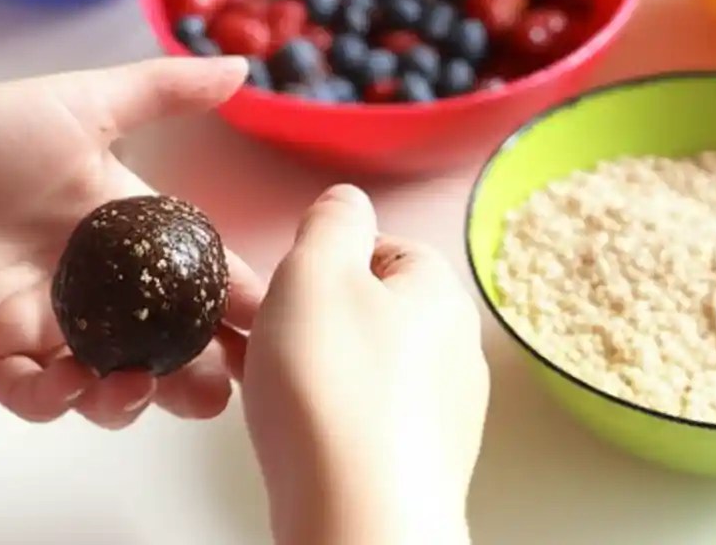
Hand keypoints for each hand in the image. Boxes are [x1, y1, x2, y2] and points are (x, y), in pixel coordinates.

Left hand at [0, 56, 264, 428]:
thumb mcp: (87, 104)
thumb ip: (165, 91)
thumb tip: (243, 69)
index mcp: (131, 239)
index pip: (203, 285)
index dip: (240, 312)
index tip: (276, 330)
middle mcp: (98, 291)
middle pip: (167, 353)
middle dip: (199, 378)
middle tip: (218, 389)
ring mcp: (47, 327)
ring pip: (107, 387)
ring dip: (132, 399)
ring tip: (138, 384)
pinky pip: (34, 395)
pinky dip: (55, 399)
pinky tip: (68, 382)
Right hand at [242, 185, 488, 544]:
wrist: (357, 521)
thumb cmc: (336, 395)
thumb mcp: (317, 269)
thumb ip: (331, 221)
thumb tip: (346, 202)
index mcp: (441, 292)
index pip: (384, 247)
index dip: (325, 259)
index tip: (288, 283)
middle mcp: (452, 352)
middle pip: (368, 310)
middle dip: (309, 316)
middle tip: (266, 334)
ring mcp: (436, 415)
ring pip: (358, 367)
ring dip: (307, 365)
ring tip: (263, 382)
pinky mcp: (410, 465)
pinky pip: (356, 418)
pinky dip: (319, 413)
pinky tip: (285, 426)